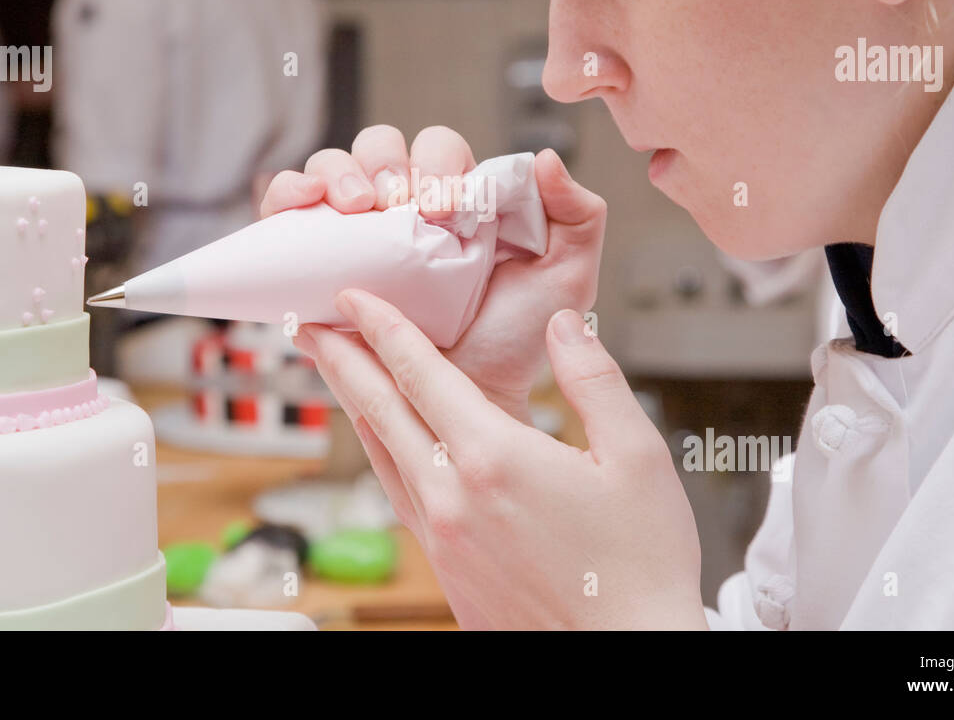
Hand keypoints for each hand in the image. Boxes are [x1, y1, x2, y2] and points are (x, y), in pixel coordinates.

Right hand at [260, 126, 606, 422]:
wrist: (469, 407)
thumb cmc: (518, 343)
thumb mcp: (566, 277)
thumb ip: (578, 215)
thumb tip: (547, 157)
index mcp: (457, 200)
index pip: (437, 148)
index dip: (438, 165)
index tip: (446, 208)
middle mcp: (402, 209)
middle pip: (378, 147)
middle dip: (383, 163)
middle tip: (392, 205)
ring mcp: (357, 234)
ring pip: (329, 167)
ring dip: (335, 173)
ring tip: (352, 208)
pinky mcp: (316, 263)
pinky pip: (286, 211)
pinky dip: (286, 195)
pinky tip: (301, 208)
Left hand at [293, 290, 706, 629]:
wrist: (630, 655)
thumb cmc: (641, 566)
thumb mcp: (638, 457)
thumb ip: (594, 380)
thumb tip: (561, 325)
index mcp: (495, 459)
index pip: (419, 374)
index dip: (381, 328)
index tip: (352, 297)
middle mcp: (453, 498)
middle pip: (378, 412)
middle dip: (342, 361)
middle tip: (312, 325)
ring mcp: (443, 539)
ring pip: (380, 456)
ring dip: (354, 407)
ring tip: (337, 375)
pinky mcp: (447, 571)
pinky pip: (399, 497)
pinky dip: (382, 455)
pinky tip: (386, 446)